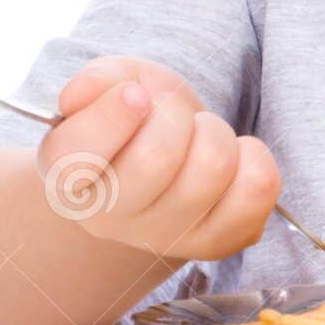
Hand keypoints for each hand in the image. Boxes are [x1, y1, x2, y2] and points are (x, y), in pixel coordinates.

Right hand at [35, 55, 280, 262]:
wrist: (167, 156)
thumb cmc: (137, 117)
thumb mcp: (113, 84)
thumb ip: (95, 81)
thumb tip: (79, 94)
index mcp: (68, 180)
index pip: (77, 159)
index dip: (114, 114)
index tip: (137, 95)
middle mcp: (109, 220)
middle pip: (156, 159)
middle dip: (173, 116)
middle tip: (169, 115)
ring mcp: (163, 238)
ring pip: (212, 169)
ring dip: (214, 133)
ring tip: (198, 136)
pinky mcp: (215, 242)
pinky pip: (257, 189)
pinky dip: (254, 158)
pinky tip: (232, 159)